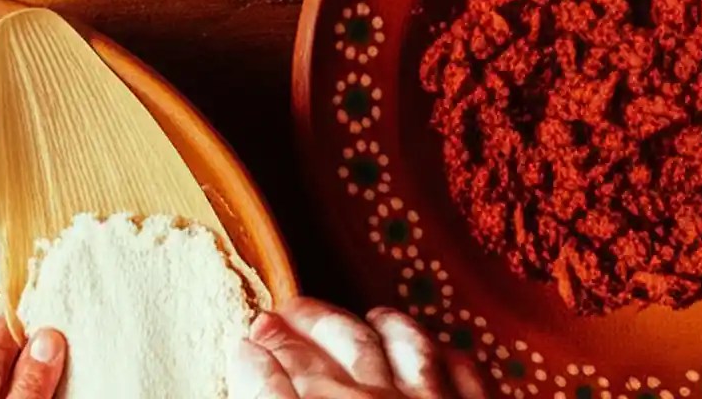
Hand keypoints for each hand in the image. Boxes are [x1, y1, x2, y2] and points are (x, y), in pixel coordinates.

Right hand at [228, 297, 486, 398]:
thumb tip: (246, 368)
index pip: (268, 384)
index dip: (251, 362)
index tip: (241, 347)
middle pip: (323, 353)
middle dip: (294, 330)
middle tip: (274, 317)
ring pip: (394, 347)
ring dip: (371, 329)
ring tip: (356, 316)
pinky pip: (460, 370)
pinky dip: (442, 353)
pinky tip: (434, 346)